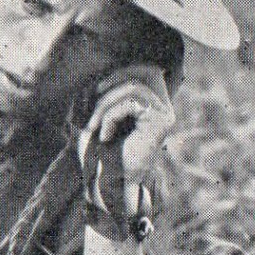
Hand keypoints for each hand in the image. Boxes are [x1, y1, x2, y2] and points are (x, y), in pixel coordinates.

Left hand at [79, 64, 175, 216]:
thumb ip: (103, 95)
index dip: (118, 73)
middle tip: (89, 119)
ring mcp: (164, 114)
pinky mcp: (161, 121)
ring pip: (132, 88)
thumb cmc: (102, 153)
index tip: (96, 89)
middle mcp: (162, 108)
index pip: (140, 72)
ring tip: (95, 127)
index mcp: (149, 106)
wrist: (110, 182)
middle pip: (133, 78)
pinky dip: (111, 117)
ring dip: (106, 106)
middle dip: (105, 94)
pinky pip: (131, 103)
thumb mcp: (97, 117)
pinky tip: (105, 136)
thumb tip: (98, 74)